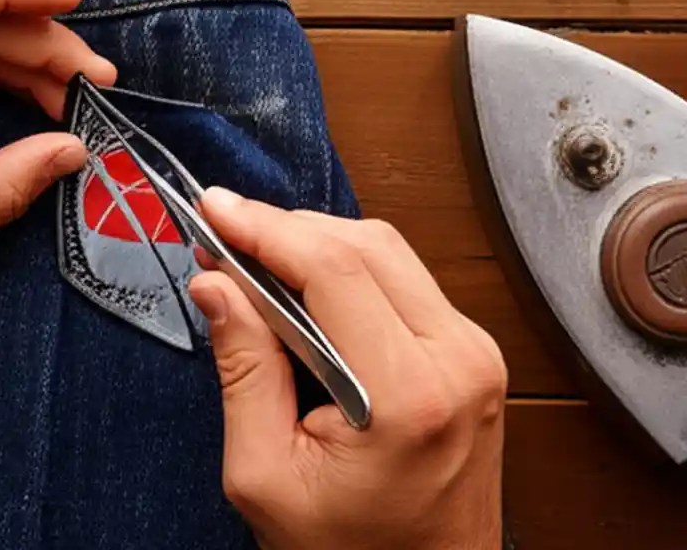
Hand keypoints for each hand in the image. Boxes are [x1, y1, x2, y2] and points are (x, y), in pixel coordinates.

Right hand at [189, 189, 506, 549]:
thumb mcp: (265, 476)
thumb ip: (242, 371)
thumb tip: (216, 285)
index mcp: (409, 396)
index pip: (335, 270)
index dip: (265, 228)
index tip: (213, 209)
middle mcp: (457, 361)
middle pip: (365, 244)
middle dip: (284, 229)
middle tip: (222, 237)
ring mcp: (473, 354)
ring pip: (388, 252)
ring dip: (315, 244)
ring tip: (252, 262)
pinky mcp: (470, 354)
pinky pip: (404, 281)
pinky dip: (346, 270)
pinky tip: (300, 289)